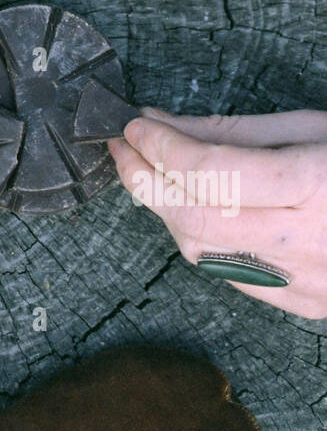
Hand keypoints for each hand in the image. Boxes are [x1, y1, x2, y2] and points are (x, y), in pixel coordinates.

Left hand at [109, 108, 326, 318]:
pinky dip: (197, 238)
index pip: (212, 174)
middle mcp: (307, 244)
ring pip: (202, 255)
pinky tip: (189, 207)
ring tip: (149, 171)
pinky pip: (228, 274)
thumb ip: (233, 132)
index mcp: (316, 188)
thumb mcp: (311, 127)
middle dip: (145, 182)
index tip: (133, 126)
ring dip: (164, 211)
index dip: (162, 149)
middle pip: (196, 221)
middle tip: (122, 147)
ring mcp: (306, 284)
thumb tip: (163, 125)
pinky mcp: (304, 305)